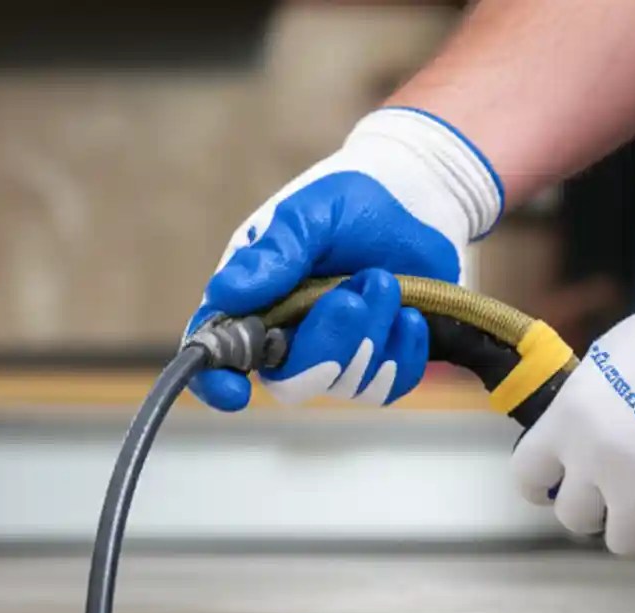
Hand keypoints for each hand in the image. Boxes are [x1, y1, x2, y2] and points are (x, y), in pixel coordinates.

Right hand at [185, 107, 503, 410]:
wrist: (417, 200)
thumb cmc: (348, 203)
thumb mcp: (307, 216)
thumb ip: (272, 257)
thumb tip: (224, 295)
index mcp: (252, 301)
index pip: (219, 352)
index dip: (217, 379)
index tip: (235, 390)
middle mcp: (288, 337)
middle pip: (291, 381)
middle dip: (326, 344)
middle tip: (351, 297)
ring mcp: (336, 354)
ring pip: (344, 383)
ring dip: (370, 334)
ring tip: (384, 280)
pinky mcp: (379, 363)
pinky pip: (387, 387)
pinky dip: (402, 353)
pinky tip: (409, 315)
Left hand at [511, 255, 634, 576]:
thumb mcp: (604, 363)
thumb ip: (583, 406)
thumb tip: (577, 429)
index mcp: (568, 421)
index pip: (528, 476)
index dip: (543, 485)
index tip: (557, 485)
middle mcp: (595, 461)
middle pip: (574, 517)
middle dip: (593, 508)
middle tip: (615, 493)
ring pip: (621, 541)